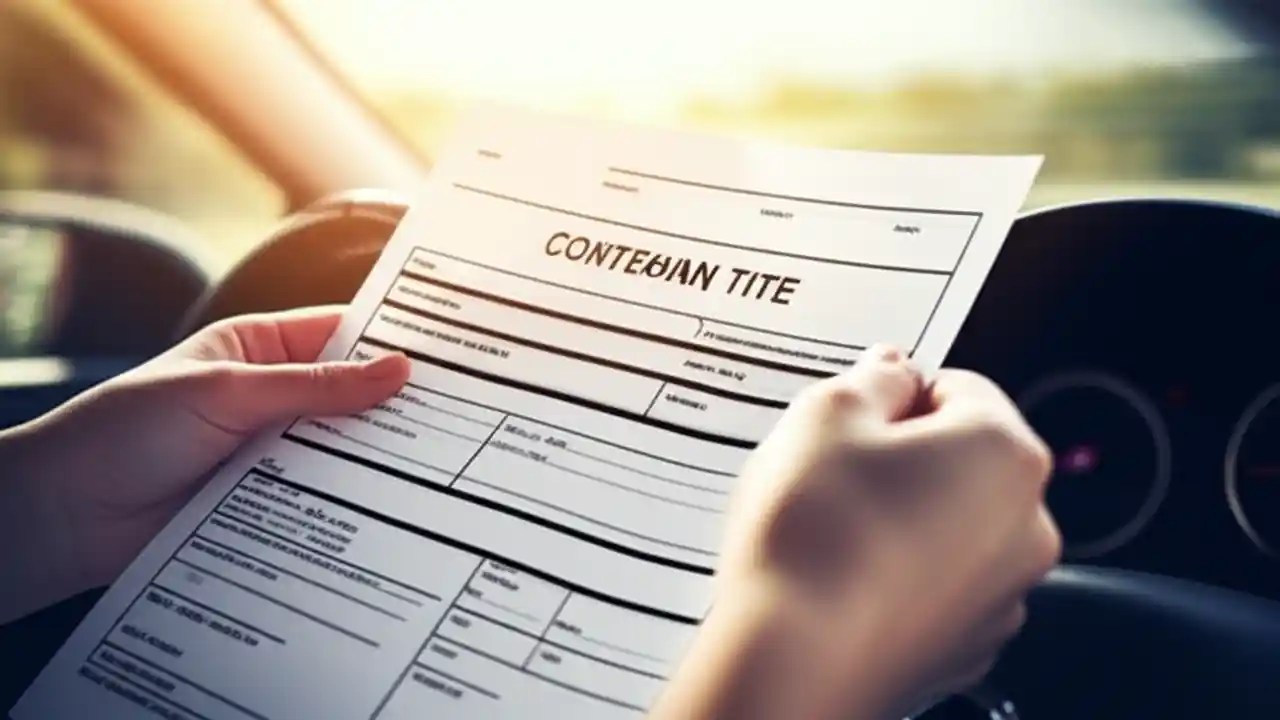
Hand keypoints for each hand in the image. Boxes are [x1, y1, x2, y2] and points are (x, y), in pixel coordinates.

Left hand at [0, 306, 408, 620]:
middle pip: (344, 397)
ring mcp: (265, 452)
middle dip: (389, 407)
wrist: (63, 516)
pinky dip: (346, 502)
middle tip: (454, 417)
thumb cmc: (125, 431)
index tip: (445, 356)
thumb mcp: (226, 391)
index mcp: (254, 348)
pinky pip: (317, 497)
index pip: (336, 335)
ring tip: (435, 465)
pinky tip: (388, 507)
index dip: (387, 343)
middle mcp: (266, 397)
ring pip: (335, 450)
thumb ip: (314, 386)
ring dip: (371, 459)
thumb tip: (396, 369)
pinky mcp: (262, 502)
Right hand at [653, 346, 1059, 719]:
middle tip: (833, 472)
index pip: (958, 388)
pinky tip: (844, 576)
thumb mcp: (825, 415)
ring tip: (833, 529)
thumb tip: (891, 372)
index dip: (894, 396)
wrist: (793, 662)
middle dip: (901, 458)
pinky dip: (899, 575)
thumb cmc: (814, 537)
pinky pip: (936, 586)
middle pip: (961, 459)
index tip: (851, 418)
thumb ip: (871, 378)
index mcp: (1006, 454)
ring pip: (949, 525)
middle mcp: (1026, 527)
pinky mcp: (965, 646)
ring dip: (901, 517)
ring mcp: (1001, 595)